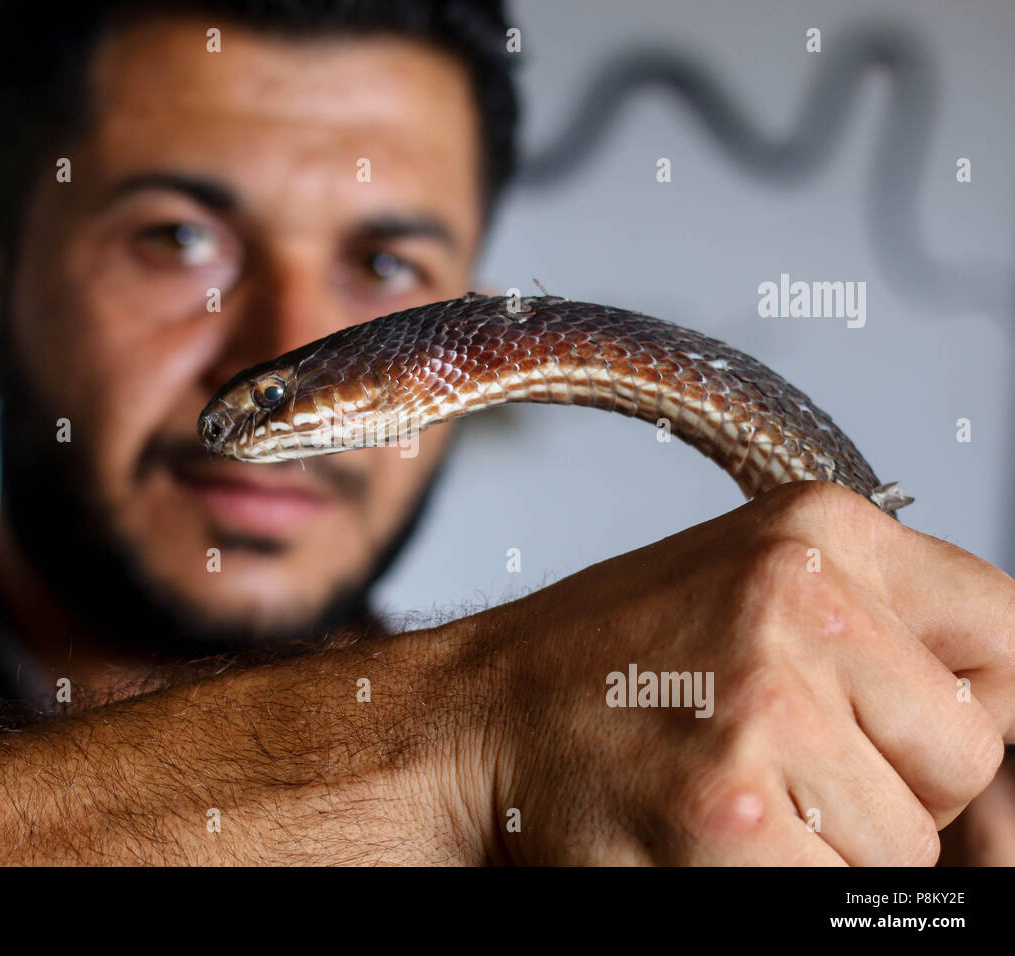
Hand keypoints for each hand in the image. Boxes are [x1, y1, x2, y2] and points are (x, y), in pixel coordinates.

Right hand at [449, 481, 1013, 864]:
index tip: (921, 754)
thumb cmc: (605, 668)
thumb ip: (877, 630)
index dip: (976, 716)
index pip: (1008, 635)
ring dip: (832, 848)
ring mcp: (764, 707)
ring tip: (732, 799)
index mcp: (817, 530)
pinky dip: (783, 885)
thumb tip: (999, 735)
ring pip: (908, 845)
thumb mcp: (748, 589)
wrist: (476, 726)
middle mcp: (798, 600)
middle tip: (785, 770)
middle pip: (967, 753)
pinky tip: (708, 842)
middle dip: (896, 791)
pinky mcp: (734, 816)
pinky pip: (837, 896)